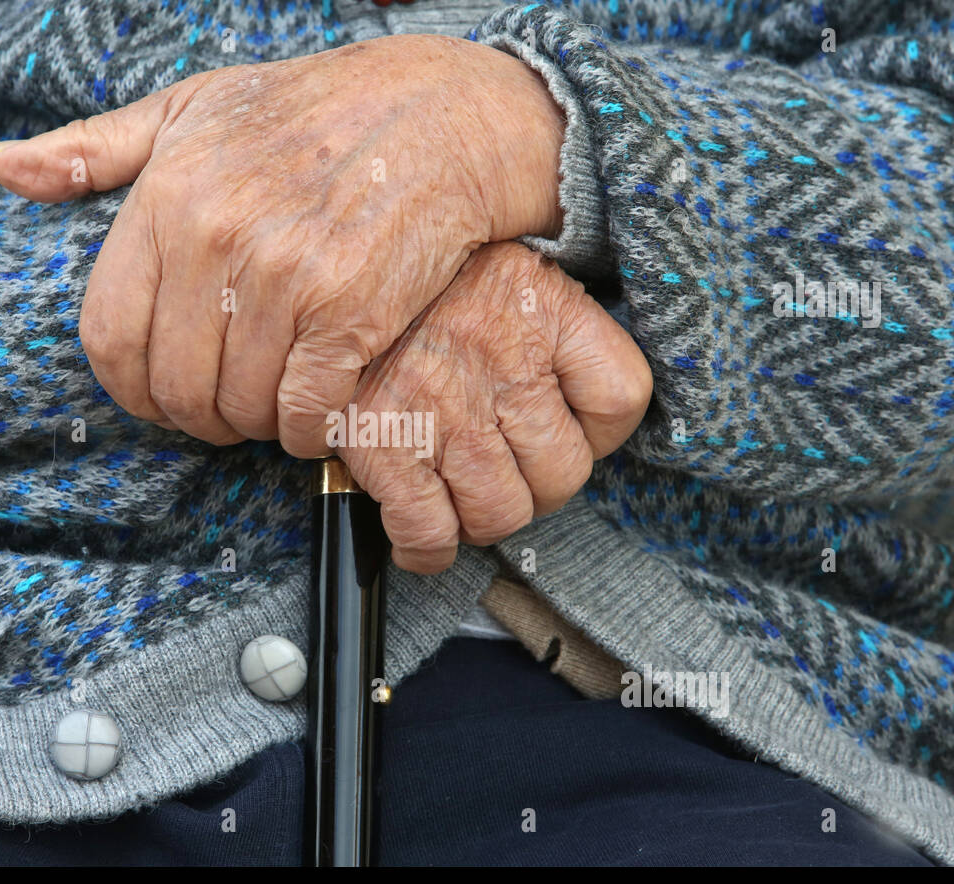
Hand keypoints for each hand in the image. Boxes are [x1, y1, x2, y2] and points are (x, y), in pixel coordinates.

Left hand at [0, 34, 564, 455]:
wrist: (444, 116)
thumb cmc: (314, 112)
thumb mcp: (192, 108)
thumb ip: (98, 148)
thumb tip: (5, 170)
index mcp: (167, 196)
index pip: (108, 336)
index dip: (130, 389)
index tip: (162, 395)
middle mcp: (217, 236)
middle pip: (174, 386)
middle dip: (198, 418)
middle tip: (228, 409)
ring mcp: (285, 276)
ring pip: (240, 407)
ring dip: (257, 424)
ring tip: (277, 399)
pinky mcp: (350, 311)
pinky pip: (305, 412)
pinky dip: (307, 430)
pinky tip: (320, 407)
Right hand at [338, 241, 651, 572]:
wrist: (332, 266)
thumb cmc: (423, 279)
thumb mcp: (510, 268)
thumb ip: (559, 323)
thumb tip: (582, 402)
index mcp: (543, 305)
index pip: (620, 394)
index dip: (602, 431)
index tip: (572, 433)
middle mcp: (500, 357)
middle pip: (564, 473)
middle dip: (538, 488)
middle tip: (508, 472)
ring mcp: (442, 406)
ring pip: (502, 513)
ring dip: (486, 519)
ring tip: (464, 497)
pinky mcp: (383, 442)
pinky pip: (428, 530)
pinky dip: (427, 548)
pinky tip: (421, 534)